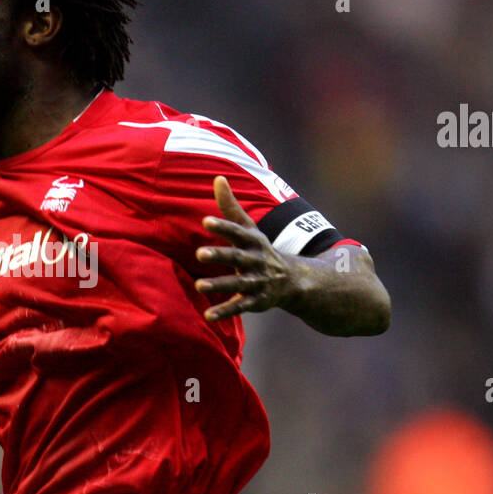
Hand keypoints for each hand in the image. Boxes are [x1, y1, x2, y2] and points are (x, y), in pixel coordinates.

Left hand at [194, 176, 300, 321]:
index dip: (223, 227)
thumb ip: (231, 206)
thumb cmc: (261, 249)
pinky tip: (208, 316)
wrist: (294, 280)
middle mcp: (255, 260)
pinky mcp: (256, 301)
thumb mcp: (249, 228)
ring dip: (219, 285)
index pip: (237, 232)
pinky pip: (240, 306)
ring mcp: (257, 281)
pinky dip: (225, 311)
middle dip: (220, 256)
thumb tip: (218, 177)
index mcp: (252, 241)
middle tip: (199, 254)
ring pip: (237, 283)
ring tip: (198, 285)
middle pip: (237, 257)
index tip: (206, 221)